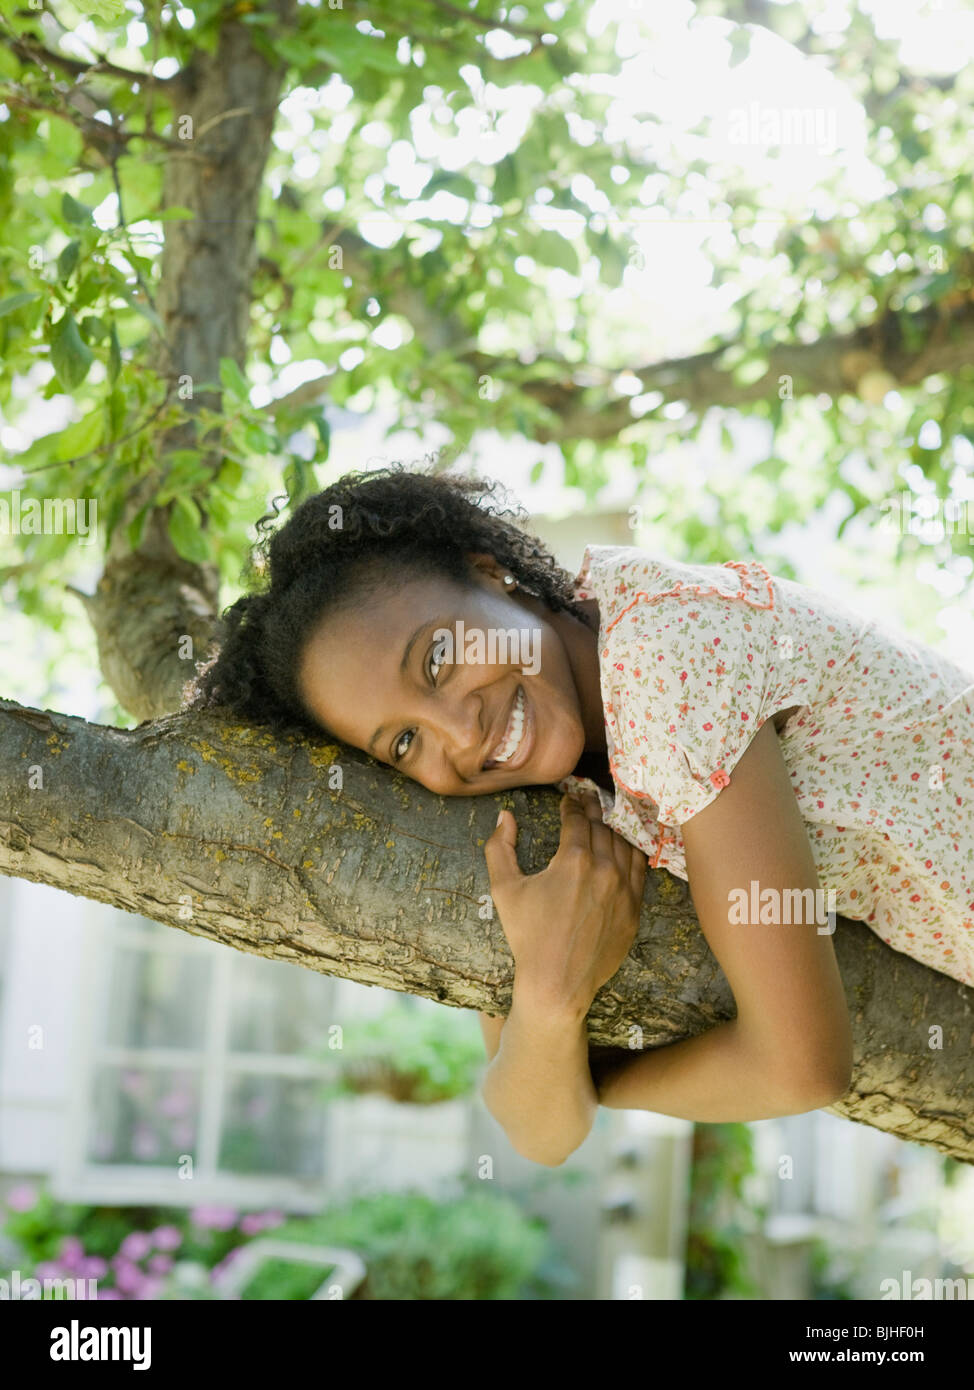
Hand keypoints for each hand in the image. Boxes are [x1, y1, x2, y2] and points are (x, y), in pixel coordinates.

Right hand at [484, 790, 647, 1019]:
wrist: (557, 982)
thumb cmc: (527, 936)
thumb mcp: (504, 889)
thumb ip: (499, 847)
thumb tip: (505, 815)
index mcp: (573, 860)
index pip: (576, 819)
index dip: (571, 804)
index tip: (569, 797)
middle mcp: (604, 869)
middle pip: (602, 828)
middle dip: (592, 811)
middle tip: (588, 799)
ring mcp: (624, 890)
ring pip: (623, 845)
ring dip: (613, 829)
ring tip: (605, 820)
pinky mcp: (634, 909)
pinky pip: (639, 870)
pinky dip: (631, 853)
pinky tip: (623, 848)